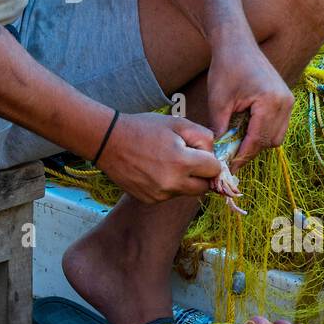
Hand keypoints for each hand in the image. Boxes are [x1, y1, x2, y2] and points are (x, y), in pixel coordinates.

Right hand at [98, 112, 221, 203]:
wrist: (109, 141)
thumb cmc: (144, 128)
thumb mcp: (177, 123)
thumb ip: (204, 137)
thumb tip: (214, 155)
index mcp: (181, 163)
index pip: (214, 169)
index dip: (209, 158)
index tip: (198, 151)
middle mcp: (172, 184)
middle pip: (204, 187)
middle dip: (201, 174)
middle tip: (188, 159)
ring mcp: (160, 195)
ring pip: (186, 192)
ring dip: (185, 180)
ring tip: (167, 162)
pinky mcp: (150, 200)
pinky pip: (170, 195)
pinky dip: (169, 185)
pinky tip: (155, 170)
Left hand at [206, 40, 293, 168]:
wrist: (236, 44)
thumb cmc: (225, 68)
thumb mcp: (219, 102)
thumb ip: (221, 130)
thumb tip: (219, 156)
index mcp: (270, 101)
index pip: (258, 139)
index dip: (243, 156)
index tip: (228, 168)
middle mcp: (285, 102)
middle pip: (270, 141)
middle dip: (250, 150)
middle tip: (229, 155)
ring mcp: (288, 100)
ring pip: (276, 136)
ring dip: (257, 142)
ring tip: (235, 140)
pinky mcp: (285, 99)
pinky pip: (277, 125)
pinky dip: (262, 131)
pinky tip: (244, 128)